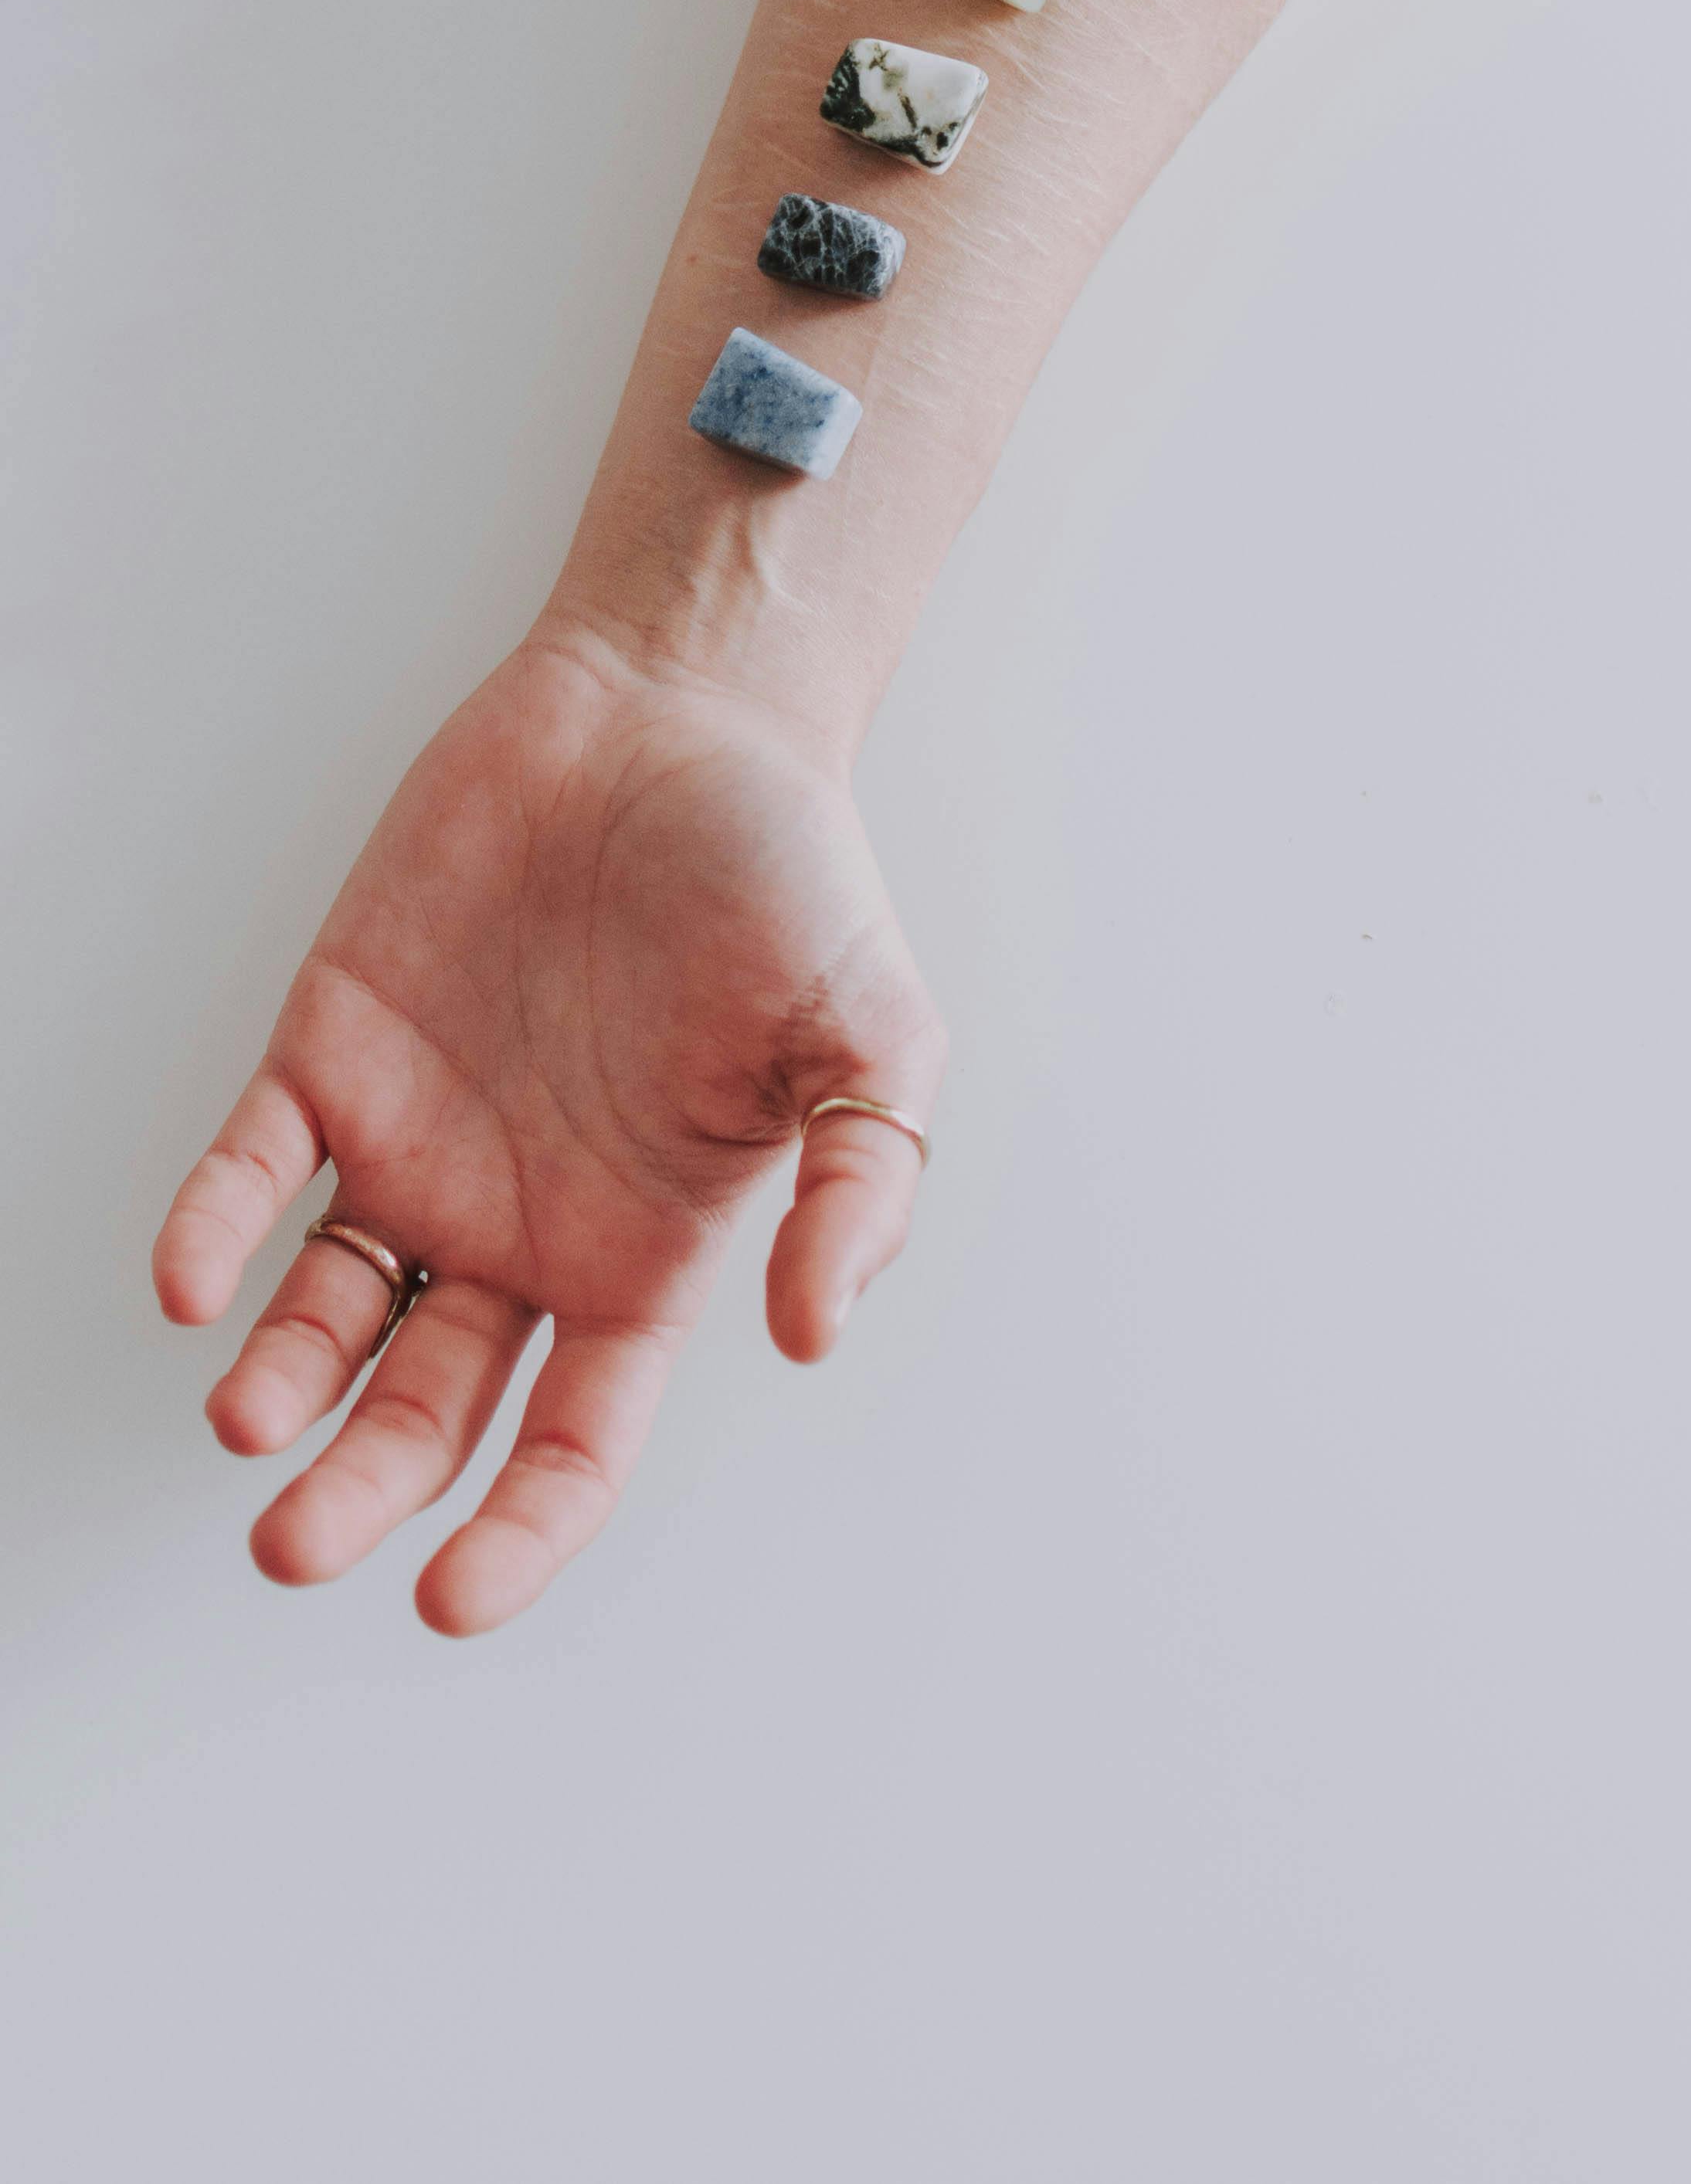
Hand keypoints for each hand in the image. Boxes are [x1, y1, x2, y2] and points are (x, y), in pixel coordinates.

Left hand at [151, 630, 944, 1633]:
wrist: (674, 715)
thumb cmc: (787, 872)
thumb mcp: (874, 1034)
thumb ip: (856, 1184)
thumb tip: (815, 1332)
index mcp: (644, 1251)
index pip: (570, 1440)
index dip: (515, 1532)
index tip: (449, 1598)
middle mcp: (523, 1224)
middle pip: (423, 1407)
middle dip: (359, 1492)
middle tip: (294, 1545)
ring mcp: (422, 1143)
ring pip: (323, 1313)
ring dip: (275, 1383)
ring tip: (246, 1423)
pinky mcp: (335, 1051)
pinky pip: (254, 1167)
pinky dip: (213, 1229)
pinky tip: (192, 1281)